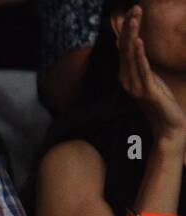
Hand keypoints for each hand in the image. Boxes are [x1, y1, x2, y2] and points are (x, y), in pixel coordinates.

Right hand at [117, 5, 185, 144]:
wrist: (168, 124)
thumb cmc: (161, 101)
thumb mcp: (150, 79)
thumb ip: (142, 65)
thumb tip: (137, 48)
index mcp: (127, 76)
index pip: (125, 48)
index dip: (128, 29)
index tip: (133, 11)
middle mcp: (127, 80)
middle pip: (126, 48)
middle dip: (130, 27)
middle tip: (135, 8)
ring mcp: (135, 86)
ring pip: (131, 56)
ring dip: (133, 35)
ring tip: (135, 18)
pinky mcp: (146, 91)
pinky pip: (141, 69)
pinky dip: (138, 55)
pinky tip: (138, 42)